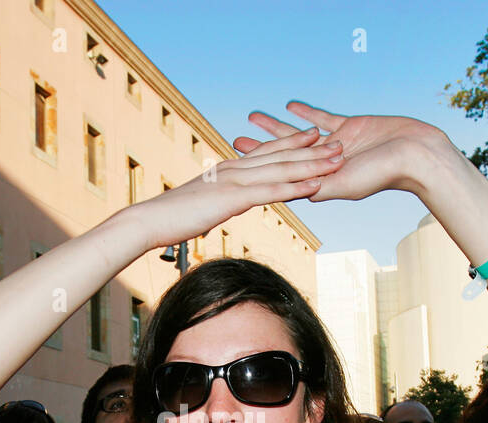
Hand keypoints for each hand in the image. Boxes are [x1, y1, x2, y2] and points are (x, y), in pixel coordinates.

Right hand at [133, 127, 342, 249]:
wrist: (149, 221)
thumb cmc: (171, 217)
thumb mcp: (202, 205)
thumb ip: (220, 199)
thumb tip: (229, 203)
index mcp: (228, 169)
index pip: (267, 153)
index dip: (292, 144)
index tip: (314, 136)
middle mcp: (234, 169)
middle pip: (280, 156)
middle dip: (311, 150)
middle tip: (339, 142)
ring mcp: (234, 182)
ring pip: (281, 171)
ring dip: (311, 165)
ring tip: (336, 159)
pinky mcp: (232, 199)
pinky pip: (270, 192)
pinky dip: (294, 188)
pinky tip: (314, 186)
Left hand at [234, 102, 439, 202]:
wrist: (415, 154)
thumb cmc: (383, 173)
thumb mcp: (346, 183)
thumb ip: (319, 185)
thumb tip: (290, 191)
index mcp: (322, 180)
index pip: (285, 174)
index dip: (262, 168)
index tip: (239, 164)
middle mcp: (325, 164)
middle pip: (285, 154)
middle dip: (261, 147)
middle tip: (236, 140)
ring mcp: (336, 146)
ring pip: (299, 135)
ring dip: (276, 127)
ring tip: (254, 117)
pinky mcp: (349, 128)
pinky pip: (323, 119)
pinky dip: (306, 113)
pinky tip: (289, 106)